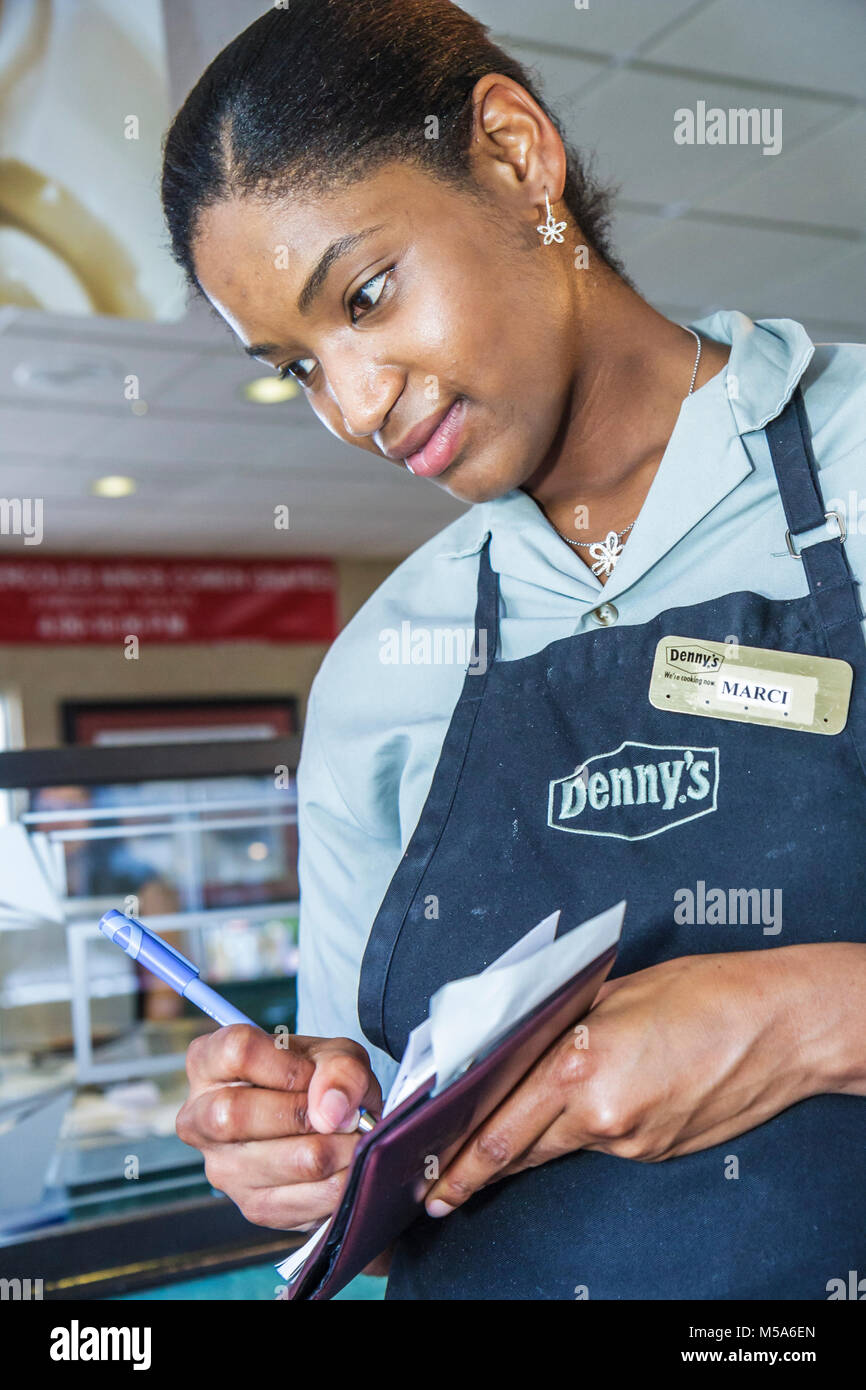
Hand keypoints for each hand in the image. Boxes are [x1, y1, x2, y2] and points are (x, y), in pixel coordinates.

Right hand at [176, 1026, 381, 1230]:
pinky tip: (346, 1163)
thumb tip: (330, 1111)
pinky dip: (341, 1180)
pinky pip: (307, 1199)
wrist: (328, 1124)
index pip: (236, 1052)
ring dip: (337, 1148)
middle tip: (341, 1112)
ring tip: (353, 1136)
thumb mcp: (335, 1054)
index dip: (287, 1065)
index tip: (315, 1074)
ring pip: (285, 1161)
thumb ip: (339, 1067)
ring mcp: (222, 1168)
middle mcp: (200, 1118)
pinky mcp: (253, 1206)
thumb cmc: (318, 1078)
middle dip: (305, 1113)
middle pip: (236, 1114)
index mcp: (209, 1062)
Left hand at [424, 945, 857, 1217]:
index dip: (457, 1152)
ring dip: (522, 1153)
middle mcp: (598, 1110)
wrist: (777, 1026)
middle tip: (439, 1194)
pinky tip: (580, 1118)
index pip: (497, 1120)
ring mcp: (629, 1139)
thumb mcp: (610, 995)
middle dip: (471, 1176)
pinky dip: (579, 1135)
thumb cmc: (699, 992)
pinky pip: (600, 1146)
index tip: (429, 1169)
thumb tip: (511, 1046)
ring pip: (557, 1148)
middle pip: (517, 1151)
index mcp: (578, 1061)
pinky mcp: (653, 1151)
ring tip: (484, 1164)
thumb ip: (556, 1026)